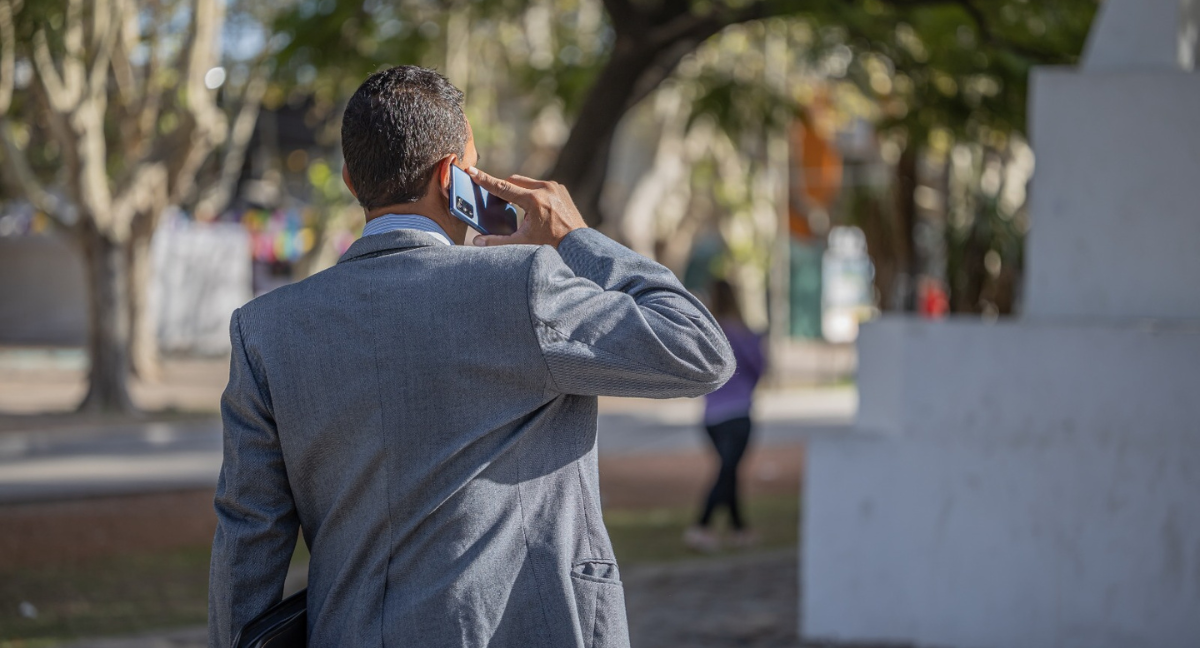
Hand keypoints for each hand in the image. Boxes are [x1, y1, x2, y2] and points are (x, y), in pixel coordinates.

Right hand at [467, 167, 586, 247]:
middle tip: (494, 198)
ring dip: (517, 190)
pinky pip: (539, 185)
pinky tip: (530, 206)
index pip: (503, 187)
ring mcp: (554, 187)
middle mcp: (545, 188)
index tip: (472, 171)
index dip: (485, 180)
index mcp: (534, 200)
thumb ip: (497, 242)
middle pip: (514, 181)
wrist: (578, 245)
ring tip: (514, 205)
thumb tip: (477, 241)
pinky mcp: (560, 189)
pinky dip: (531, 192)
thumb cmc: (551, 244)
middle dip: (502, 188)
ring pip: (527, 182)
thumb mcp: (522, 242)